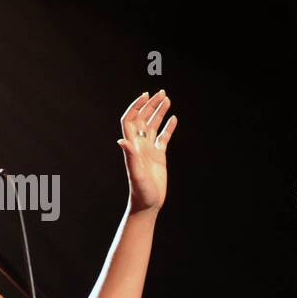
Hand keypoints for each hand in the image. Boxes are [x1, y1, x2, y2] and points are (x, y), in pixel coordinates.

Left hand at [116, 89, 176, 213]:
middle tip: (161, 93)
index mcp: (133, 146)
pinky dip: (168, 127)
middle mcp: (140, 145)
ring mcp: (149, 150)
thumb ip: (130, 157)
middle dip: (150, 105)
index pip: (131, 120)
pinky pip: (163, 138)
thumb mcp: (136, 174)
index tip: (146, 95)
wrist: (147, 204)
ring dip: (159, 112)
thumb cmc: (141, 192)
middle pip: (143, 119)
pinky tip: (174, 118)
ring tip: (167, 99)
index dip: (136, 106)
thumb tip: (122, 140)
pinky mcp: (159, 156)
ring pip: (153, 126)